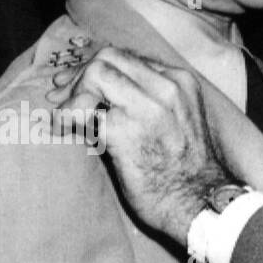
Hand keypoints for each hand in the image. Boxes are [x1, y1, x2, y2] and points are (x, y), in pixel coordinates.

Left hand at [47, 46, 230, 242]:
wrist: (200, 204)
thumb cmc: (188, 172)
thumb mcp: (179, 121)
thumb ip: (152, 101)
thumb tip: (109, 96)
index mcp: (181, 83)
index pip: (128, 58)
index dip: (97, 68)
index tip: (78, 84)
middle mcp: (166, 88)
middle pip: (108, 58)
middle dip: (79, 75)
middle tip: (61, 97)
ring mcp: (148, 107)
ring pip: (95, 74)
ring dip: (74, 94)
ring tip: (66, 117)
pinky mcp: (126, 131)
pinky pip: (84, 110)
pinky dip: (68, 118)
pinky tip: (63, 130)